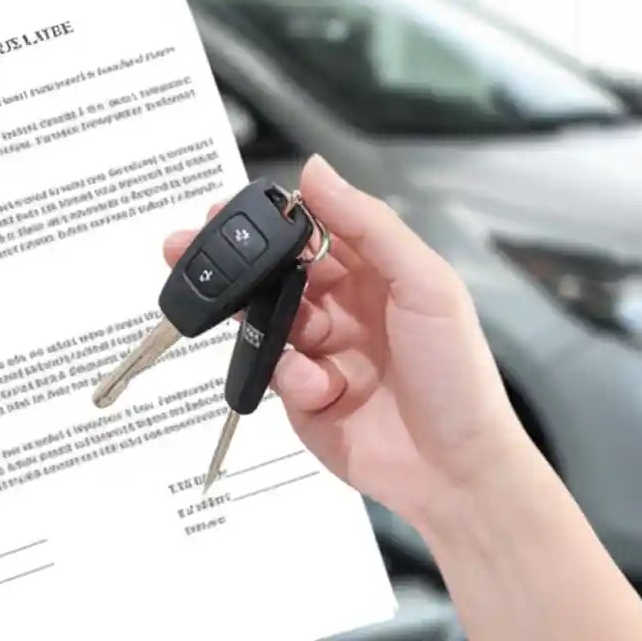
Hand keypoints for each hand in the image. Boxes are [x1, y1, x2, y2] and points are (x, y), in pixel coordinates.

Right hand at [163, 155, 540, 529]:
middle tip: (185, 249)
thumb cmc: (456, 374)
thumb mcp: (424, 284)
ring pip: (264, 322)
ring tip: (302, 345)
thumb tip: (314, 170)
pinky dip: (291, 377)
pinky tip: (325, 390)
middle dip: (233, 265)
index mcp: (374, 273)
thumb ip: (367, 224)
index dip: (269, 219)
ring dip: (266, 325)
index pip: (308, 231)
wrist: (455, 470)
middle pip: (272, 274)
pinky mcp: (302, 399)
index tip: (226, 209)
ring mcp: (319, 354)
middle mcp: (342, 309)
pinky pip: (271, 373)